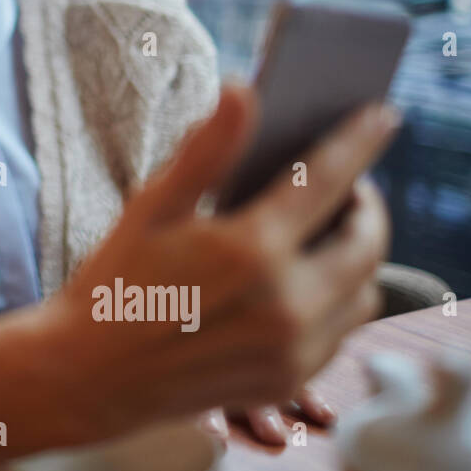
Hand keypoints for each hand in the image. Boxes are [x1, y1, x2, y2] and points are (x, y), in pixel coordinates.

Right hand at [42, 84, 397, 445]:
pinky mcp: (288, 381)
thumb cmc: (115, 282)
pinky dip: (337, 299)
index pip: (328, 181)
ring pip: (362, 292)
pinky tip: (306, 281)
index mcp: (250, 250)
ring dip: (358, 256)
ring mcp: (290, 350)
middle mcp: (284, 305)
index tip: (381, 115)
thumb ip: (207, 149)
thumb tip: (243, 88)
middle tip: (349, 186)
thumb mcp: (151, 207)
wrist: (89, 375)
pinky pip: (339, 332)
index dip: (359, 142)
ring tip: (331, 232)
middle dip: (366, 206)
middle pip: (365, 242)